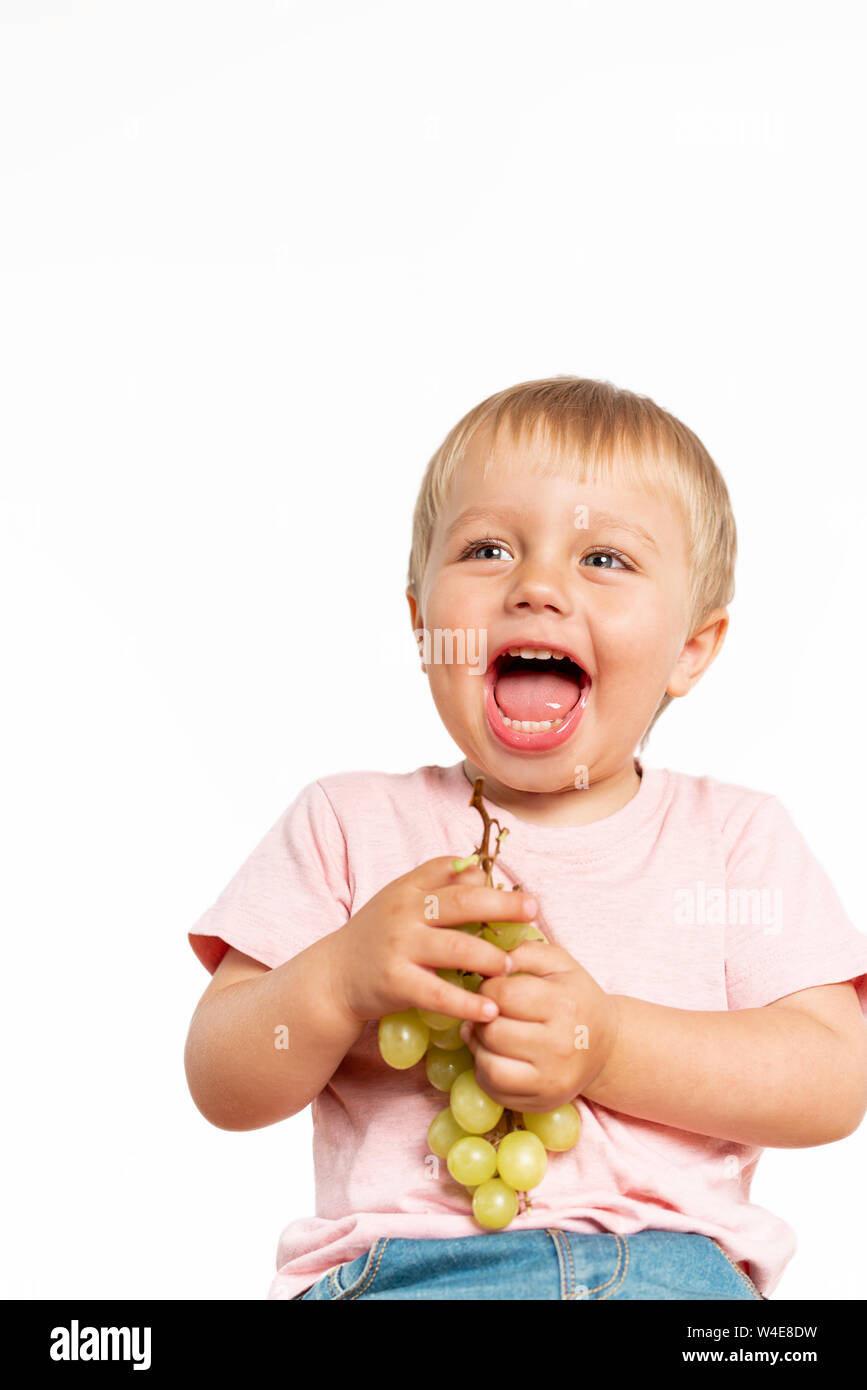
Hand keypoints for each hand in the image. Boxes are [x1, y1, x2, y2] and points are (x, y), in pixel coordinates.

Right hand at [331, 857, 537, 1027]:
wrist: (334, 975)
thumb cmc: (379, 936)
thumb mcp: (401, 903)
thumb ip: (438, 887)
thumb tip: (483, 875)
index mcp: (409, 889)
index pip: (448, 869)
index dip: (485, 877)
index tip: (520, 890)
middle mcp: (404, 912)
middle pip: (462, 902)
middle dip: (503, 906)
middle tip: (534, 912)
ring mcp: (400, 946)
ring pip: (456, 948)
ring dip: (489, 957)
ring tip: (511, 967)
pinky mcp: (396, 982)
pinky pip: (438, 993)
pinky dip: (466, 1003)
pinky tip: (489, 1011)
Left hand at [459, 939, 620, 1111]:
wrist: (606, 1045)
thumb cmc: (575, 998)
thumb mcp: (558, 963)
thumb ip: (523, 951)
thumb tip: (488, 961)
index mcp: (564, 1004)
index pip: (502, 994)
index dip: (488, 987)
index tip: (494, 987)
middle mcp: (561, 1045)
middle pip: (492, 1030)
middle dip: (482, 1016)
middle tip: (490, 1012)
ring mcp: (552, 1078)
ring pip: (488, 1063)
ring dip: (479, 1045)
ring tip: (490, 1033)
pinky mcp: (542, 1101)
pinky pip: (493, 1088)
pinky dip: (484, 1070)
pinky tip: (496, 1055)